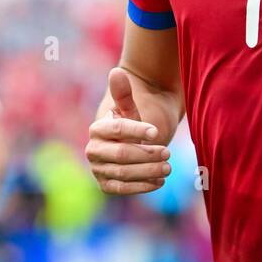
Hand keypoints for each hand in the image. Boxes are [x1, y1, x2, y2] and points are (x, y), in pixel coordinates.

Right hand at [86, 68, 170, 194]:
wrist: (133, 141)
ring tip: (168, 167)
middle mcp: (93, 150)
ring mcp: (98, 170)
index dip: (137, 130)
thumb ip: (123, 93)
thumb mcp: (131, 107)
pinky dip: (142, 186)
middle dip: (146, 154)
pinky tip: (159, 181)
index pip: (118, 130)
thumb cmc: (134, 121)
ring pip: (124, 173)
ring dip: (148, 171)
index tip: (156, 131)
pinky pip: (122, 189)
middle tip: (168, 152)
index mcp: (98, 129)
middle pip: (121, 154)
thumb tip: (116, 72)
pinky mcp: (106, 185)